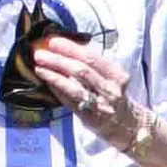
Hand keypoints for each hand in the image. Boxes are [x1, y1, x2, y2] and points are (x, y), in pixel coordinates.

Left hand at [24, 35, 147, 152]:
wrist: (126, 124)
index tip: (54, 42)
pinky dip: (57, 89)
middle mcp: (110, 89)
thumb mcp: (112, 77)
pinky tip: (47, 80)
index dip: (71, 48)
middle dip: (59, 60)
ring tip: (39, 66)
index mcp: (117, 75)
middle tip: (40, 53)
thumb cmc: (114, 95)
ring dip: (54, 75)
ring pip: (74, 87)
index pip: (92, 58)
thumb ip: (94, 64)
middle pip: (81, 71)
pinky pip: (70, 100)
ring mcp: (99, 104)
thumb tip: (67, 49)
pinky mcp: (89, 116)